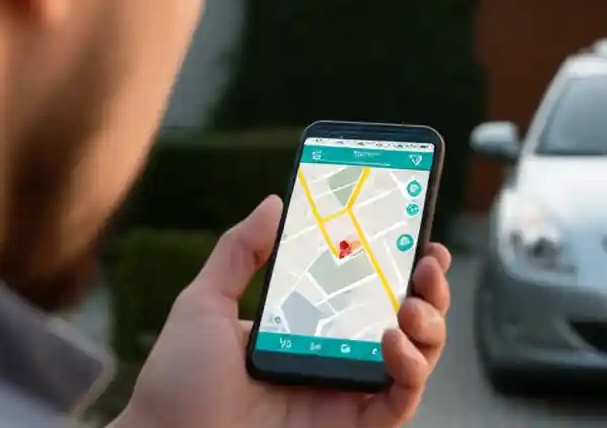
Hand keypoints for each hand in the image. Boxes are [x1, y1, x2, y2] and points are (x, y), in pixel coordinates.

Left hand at [116, 196, 451, 427]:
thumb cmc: (176, 382)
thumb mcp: (205, 303)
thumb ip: (239, 251)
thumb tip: (276, 202)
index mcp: (307, 325)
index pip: (366, 288)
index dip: (399, 263)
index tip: (415, 233)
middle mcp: (335, 357)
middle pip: (406, 320)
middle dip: (430, 289)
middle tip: (428, 262)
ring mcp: (345, 394)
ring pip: (416, 360)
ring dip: (430, 327)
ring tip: (413, 305)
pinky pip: (399, 405)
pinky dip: (410, 372)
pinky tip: (392, 343)